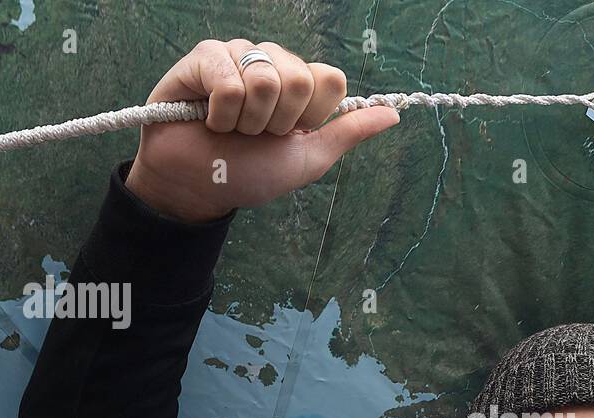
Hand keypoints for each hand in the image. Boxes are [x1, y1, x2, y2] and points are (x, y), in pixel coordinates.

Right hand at [124, 39, 400, 223]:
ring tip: (233, 129)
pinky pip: (229, 78)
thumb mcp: (308, 158)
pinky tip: (211, 119)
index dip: (314, 115)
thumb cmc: (250, 172)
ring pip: (266, 78)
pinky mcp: (206, 56)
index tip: (293, 134)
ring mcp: (240, 55)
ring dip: (249, 120)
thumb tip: (394, 114)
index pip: (331, 79)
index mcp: (302, 84)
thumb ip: (348, 132)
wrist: (199, 186)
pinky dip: (222, 112)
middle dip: (279, 122)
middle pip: (301, 78)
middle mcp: (274, 63)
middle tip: (258, 134)